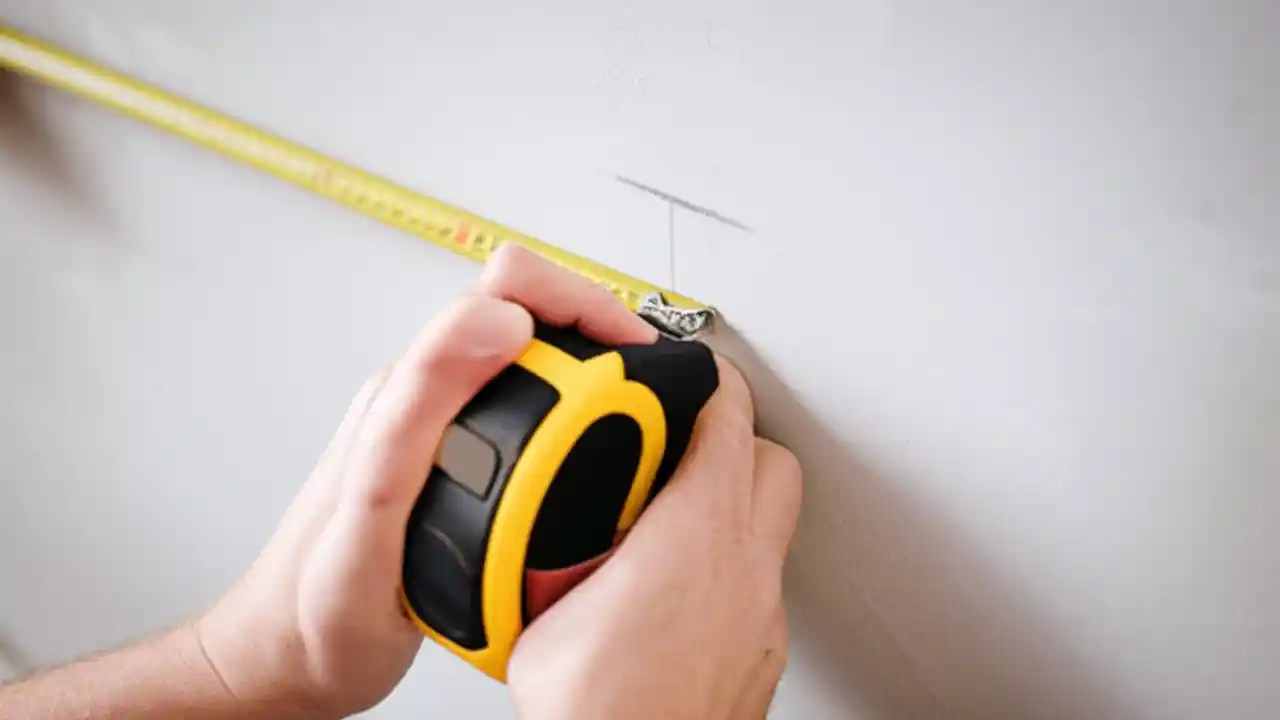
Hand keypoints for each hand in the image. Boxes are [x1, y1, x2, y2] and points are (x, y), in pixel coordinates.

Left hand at [195, 244, 655, 716]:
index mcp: (409, 389)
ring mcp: (442, 429)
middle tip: (640, 397)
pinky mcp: (455, 462)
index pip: (507, 288)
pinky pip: (528, 415)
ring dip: (589, 379)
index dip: (581, 302)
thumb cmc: (315, 605)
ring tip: (627, 426)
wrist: (287, 658)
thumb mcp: (369, 510)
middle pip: (533, 318)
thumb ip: (421, 407)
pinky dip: (573, 425)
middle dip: (597, 338)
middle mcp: (427, 397)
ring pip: (535, 365)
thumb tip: (498, 320)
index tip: (630, 354)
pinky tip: (585, 468)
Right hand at [507, 331, 802, 714]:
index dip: (709, 382)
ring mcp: (762, 613)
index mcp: (694, 535)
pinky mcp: (762, 653)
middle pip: (770, 461)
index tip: (689, 372)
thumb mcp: (541, 610)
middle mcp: (744, 567)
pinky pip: (761, 580)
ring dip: (736, 501)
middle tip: (687, 439)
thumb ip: (547, 552)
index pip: (725, 418)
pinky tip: (683, 587)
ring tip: (680, 509)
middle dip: (733, 437)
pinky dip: (731, 564)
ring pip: (774, 522)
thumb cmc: (598, 716)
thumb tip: (527, 524)